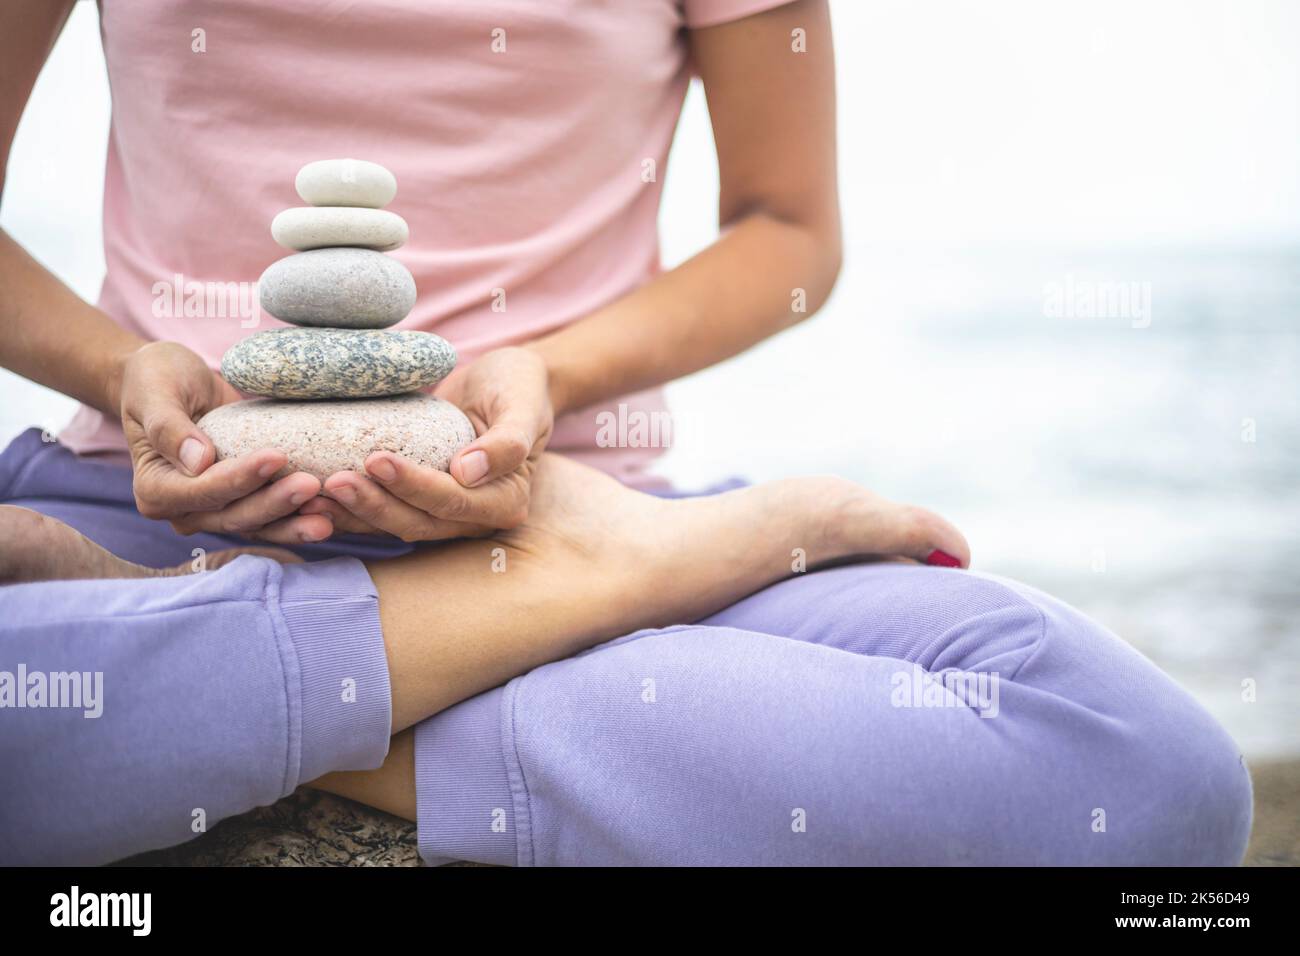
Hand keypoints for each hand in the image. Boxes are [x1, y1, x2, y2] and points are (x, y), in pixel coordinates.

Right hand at [119, 341, 332, 543]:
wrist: (173, 382)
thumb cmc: (158, 380)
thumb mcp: (156, 391)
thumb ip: (168, 426)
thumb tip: (198, 462)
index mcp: (155, 490)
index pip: (201, 491)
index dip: (239, 478)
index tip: (276, 456)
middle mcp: (184, 511)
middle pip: (233, 515)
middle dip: (275, 503)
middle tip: (312, 484)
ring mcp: (214, 513)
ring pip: (257, 525)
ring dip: (293, 522)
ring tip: (328, 514)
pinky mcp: (242, 505)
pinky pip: (271, 519)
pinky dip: (298, 519)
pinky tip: (330, 513)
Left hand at [307, 346, 553, 540]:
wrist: (506, 382)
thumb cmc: (518, 387)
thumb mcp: (521, 404)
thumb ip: (506, 441)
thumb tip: (467, 472)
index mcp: (505, 501)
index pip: (452, 501)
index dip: (412, 486)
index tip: (376, 459)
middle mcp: (473, 516)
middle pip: (417, 521)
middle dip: (373, 506)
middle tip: (332, 480)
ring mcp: (443, 513)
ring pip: (394, 523)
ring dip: (353, 514)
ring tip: (311, 496)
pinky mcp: (418, 501)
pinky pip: (383, 510)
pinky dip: (350, 508)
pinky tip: (314, 496)